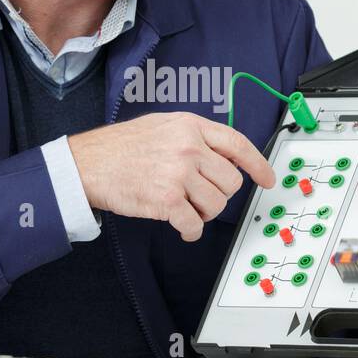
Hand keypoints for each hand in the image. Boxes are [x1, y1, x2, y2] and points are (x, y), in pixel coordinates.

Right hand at [68, 111, 275, 240]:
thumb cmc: (121, 147)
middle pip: (230, 182)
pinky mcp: (167, 200)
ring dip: (203, 213)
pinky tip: (181, 227)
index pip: (237, 143)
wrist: (89, 164)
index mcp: (191, 126)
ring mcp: (179, 174)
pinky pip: (194, 225)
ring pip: (216, 205)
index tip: (268, 178)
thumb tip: (224, 156)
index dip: (258, 164)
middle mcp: (189, 147)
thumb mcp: (162, 126)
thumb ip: (194, 136)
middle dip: (219, 195)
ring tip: (184, 208)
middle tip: (199, 197)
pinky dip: (190, 232)